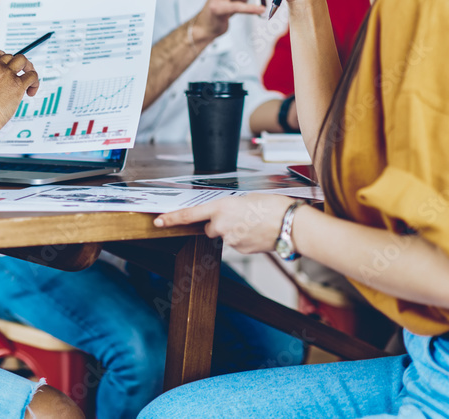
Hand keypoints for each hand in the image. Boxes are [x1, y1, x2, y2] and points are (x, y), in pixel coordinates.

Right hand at [0, 47, 39, 135]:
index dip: (2, 56)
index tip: (6, 63)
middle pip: (10, 56)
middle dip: (15, 65)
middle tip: (18, 73)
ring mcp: (7, 73)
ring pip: (22, 60)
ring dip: (27, 67)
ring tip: (29, 77)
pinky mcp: (18, 84)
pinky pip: (32, 76)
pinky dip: (35, 82)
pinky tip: (31, 91)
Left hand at [154, 192, 296, 254]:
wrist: (291, 224)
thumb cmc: (274, 206)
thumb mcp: (248, 198)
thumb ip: (231, 206)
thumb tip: (228, 214)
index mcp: (221, 207)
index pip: (189, 215)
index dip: (171, 218)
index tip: (158, 221)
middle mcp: (222, 225)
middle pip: (209, 228)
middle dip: (218, 225)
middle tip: (239, 217)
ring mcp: (231, 240)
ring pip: (225, 236)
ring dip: (234, 231)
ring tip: (254, 223)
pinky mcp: (241, 251)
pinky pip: (237, 244)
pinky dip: (244, 239)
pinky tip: (258, 232)